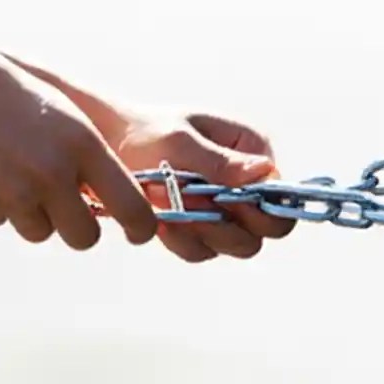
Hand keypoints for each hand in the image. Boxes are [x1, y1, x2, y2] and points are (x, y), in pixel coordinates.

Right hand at [0, 45, 158, 249]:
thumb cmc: (12, 92)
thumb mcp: (66, 116)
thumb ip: (89, 160)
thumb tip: (110, 205)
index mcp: (82, 146)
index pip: (131, 207)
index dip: (141, 227)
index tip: (139, 232)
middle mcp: (51, 174)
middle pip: (84, 237)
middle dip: (80, 228)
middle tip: (71, 210)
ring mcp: (12, 193)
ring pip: (40, 232)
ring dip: (34, 213)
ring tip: (15, 170)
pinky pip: (0, 221)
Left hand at [106, 110, 296, 261]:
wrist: (104, 145)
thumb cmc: (143, 132)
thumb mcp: (178, 142)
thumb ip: (220, 162)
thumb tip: (266, 172)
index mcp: (252, 150)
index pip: (279, 195)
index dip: (261, 210)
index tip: (224, 205)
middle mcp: (245, 181)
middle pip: (265, 229)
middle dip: (230, 228)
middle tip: (195, 217)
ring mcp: (223, 207)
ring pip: (235, 245)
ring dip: (205, 237)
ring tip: (173, 217)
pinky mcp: (200, 226)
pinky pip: (202, 250)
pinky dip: (182, 242)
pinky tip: (161, 222)